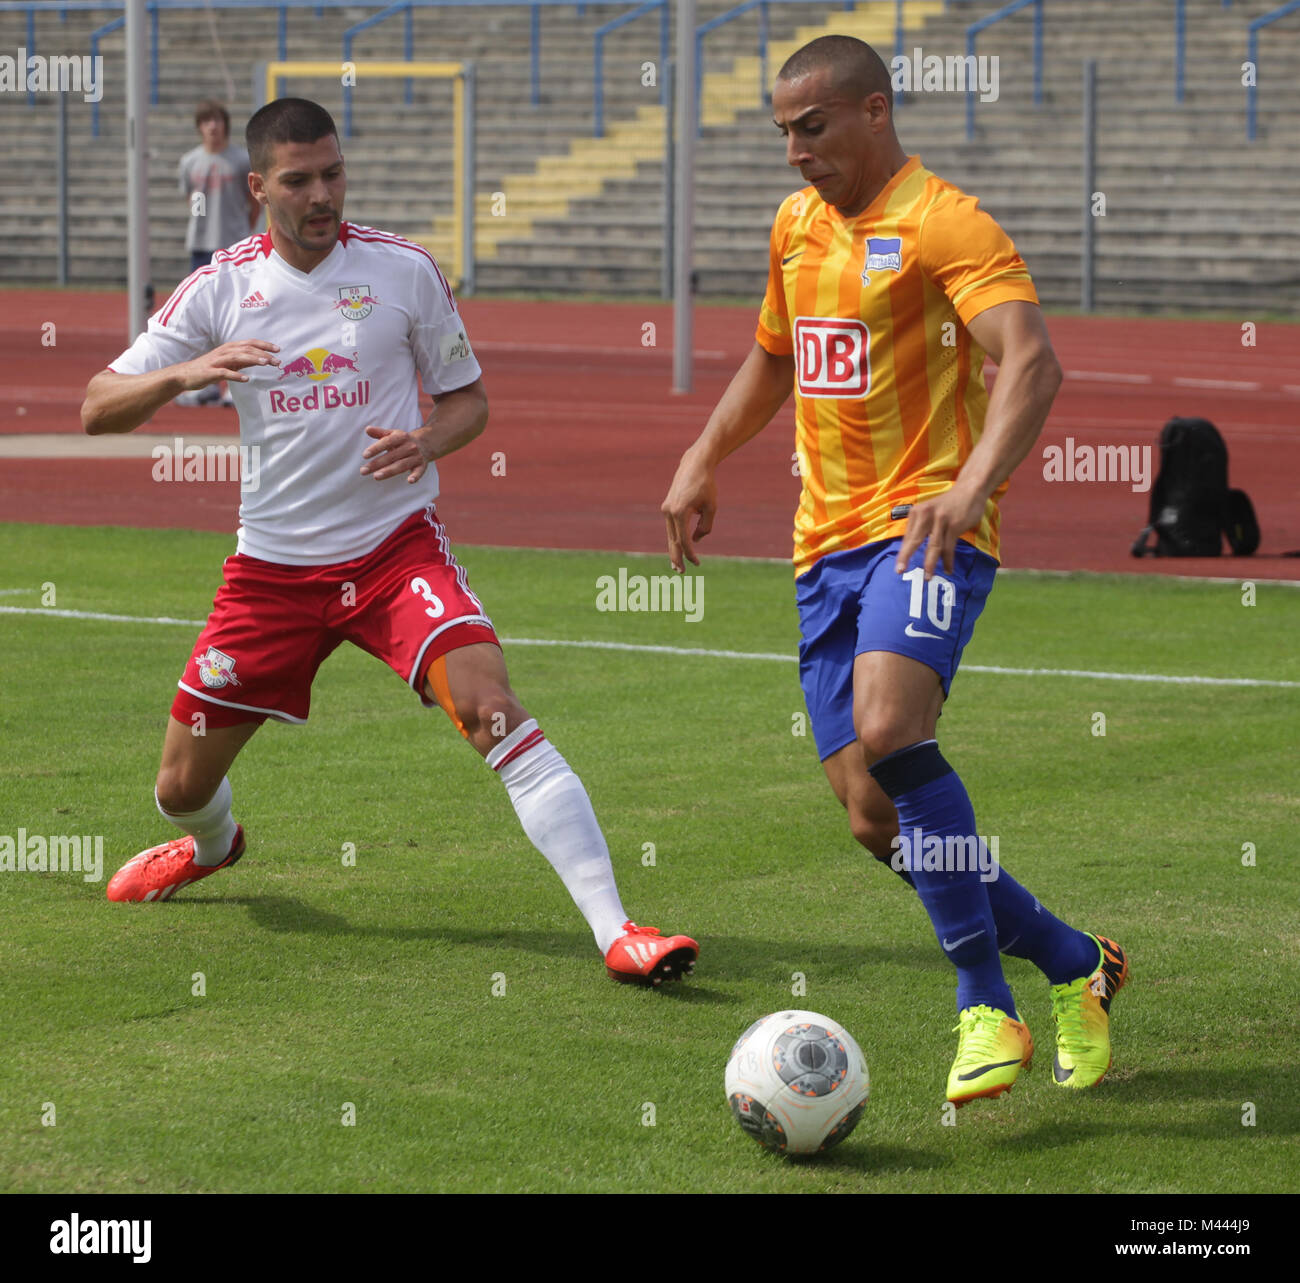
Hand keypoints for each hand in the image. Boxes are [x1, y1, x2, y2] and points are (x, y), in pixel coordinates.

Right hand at [180, 340, 278, 388]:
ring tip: (266, 363)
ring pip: (237, 357)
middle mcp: (224, 352)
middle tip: (278, 360)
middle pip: (246, 349)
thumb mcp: (229, 363)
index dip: (264, 345)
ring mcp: (216, 361)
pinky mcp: (210, 372)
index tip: (278, 350)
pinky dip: (236, 375)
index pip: (249, 343)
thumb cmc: (209, 369)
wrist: (185, 375)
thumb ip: (244, 361)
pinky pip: (224, 373)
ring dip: (252, 359)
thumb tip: (262, 359)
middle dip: (263, 353)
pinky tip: (246, 379)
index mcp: (229, 348)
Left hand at [360, 425, 431, 482]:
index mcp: (401, 437)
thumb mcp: (393, 434)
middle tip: (363, 471)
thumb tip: (367, 429)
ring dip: (389, 471)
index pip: (387, 442)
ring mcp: (416, 456)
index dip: (376, 448)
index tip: (364, 455)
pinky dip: (416, 476)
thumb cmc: (404, 440)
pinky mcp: (422, 465)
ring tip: (376, 476)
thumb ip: (380, 433)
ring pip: (402, 465)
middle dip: (377, 464)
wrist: (426, 443)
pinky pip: (419, 471)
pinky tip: (410, 481)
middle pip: (391, 456)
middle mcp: (409, 446)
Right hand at [661, 451, 717, 572]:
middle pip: (672, 541)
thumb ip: (705, 526)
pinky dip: (674, 539)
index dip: (690, 554)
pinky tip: (677, 548)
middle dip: (677, 558)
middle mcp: (669, 512)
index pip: (684, 540)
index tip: (697, 564)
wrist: (694, 465)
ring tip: (676, 565)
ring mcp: (666, 509)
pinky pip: (671, 527)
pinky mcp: (667, 507)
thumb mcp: (711, 507)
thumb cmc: (706, 485)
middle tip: (680, 573)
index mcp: (680, 512)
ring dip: (674, 550)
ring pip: (670, 535)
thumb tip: (695, 540)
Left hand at [895, 485, 986, 578]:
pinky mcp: (954, 525)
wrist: (969, 490)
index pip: (908, 537)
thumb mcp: (929, 511)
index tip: (898, 568)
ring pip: (933, 547)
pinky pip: (949, 547)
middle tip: (900, 571)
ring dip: (930, 564)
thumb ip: (921, 527)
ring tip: (928, 578)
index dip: (903, 554)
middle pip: (914, 541)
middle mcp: (926, 515)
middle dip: (906, 557)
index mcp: (917, 513)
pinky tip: (947, 569)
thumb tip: (910, 549)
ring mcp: (941, 519)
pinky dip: (948, 560)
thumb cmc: (947, 505)